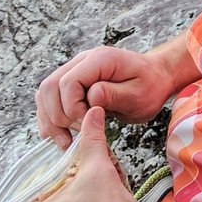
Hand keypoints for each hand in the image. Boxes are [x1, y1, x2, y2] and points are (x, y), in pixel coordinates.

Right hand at [35, 40, 187, 144]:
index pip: (68, 82)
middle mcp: (82, 60)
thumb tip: (91, 97)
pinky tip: (61, 134)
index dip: (72, 108)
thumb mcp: (139, 94)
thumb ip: (114, 95)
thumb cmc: (151, 86)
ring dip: (50, 119)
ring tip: (66, 141)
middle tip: (76, 137)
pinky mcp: (72, 82)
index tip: (88, 124)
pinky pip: (50, 98)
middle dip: (58, 117)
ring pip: (45, 93)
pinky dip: (51, 117)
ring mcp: (75, 69)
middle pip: (50, 87)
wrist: (156, 77)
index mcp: (100, 59)